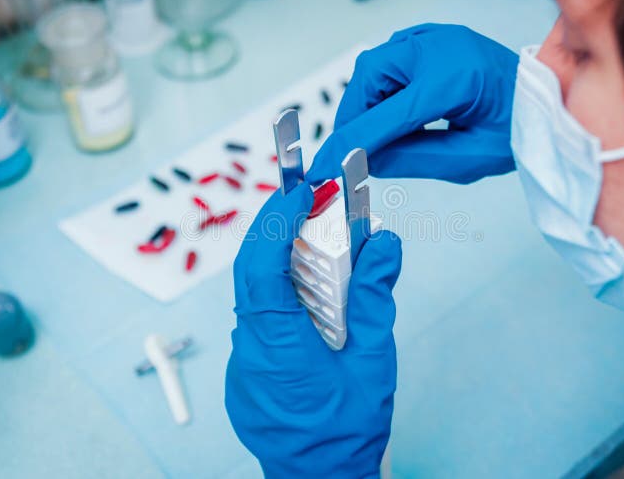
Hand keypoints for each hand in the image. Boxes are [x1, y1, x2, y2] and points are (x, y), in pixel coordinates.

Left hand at [225, 184, 401, 477]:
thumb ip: (374, 297)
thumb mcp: (374, 361)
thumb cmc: (349, 431)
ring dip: (281, 261)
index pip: (261, 267)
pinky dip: (280, 294)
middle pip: (253, 273)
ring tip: (316, 238)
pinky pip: (257, 319)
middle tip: (310, 200)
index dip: (277, 220)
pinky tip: (311, 296)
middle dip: (278, 229)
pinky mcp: (245, 372)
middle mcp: (248, 351)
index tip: (300, 190)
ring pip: (254, 295)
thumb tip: (383, 242)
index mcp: (278, 346)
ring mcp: (240, 364)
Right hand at [306, 23, 518, 184]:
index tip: (324, 166)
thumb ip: (413, 159)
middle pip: (370, 76)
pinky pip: (389, 61)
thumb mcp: (468, 158)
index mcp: (455, 78)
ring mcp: (434, 37)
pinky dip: (382, 91)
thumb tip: (365, 162)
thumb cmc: (517, 126)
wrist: (544, 97)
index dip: (350, 143)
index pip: (386, 114)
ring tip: (383, 137)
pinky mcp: (430, 40)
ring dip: (368, 104)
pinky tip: (397, 115)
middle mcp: (440, 46)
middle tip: (355, 152)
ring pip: (374, 66)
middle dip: (355, 117)